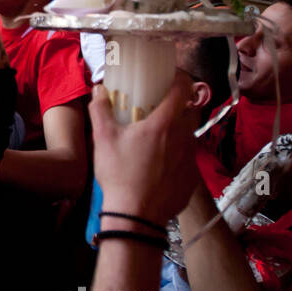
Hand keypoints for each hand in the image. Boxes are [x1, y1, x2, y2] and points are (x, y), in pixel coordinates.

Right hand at [89, 78, 200, 224]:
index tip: (171, 74)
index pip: (183, 88)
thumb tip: (98, 90)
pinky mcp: (192, 178)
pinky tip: (159, 165)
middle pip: (192, 110)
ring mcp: (191, 159)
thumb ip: (100, 109)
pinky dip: (177, 156)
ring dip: (178, 131)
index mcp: (164, 124)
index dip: (180, 76)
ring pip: (190, 135)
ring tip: (157, 139)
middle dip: (180, 104)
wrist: (136, 216)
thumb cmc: (119, 175)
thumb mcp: (103, 139)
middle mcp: (184, 137)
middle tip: (161, 107)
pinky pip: (188, 159)